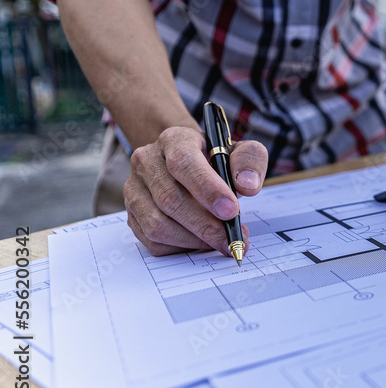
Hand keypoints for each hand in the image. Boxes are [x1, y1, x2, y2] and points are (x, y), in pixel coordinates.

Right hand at [123, 126, 267, 256]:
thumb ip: (250, 162)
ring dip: (194, 239)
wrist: (189, 163)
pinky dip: (181, 248)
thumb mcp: (241, 151)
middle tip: (233, 237)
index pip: (183, 163)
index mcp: (174, 140)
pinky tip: (201, 242)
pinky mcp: (132, 214)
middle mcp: (146, 161)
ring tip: (221, 241)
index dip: (207, 189)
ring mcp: (134, 189)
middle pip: (170, 199)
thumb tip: (248, 186)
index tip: (231, 210)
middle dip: (206, 224)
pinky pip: (152, 241)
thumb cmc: (217, 159)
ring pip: (158, 224)